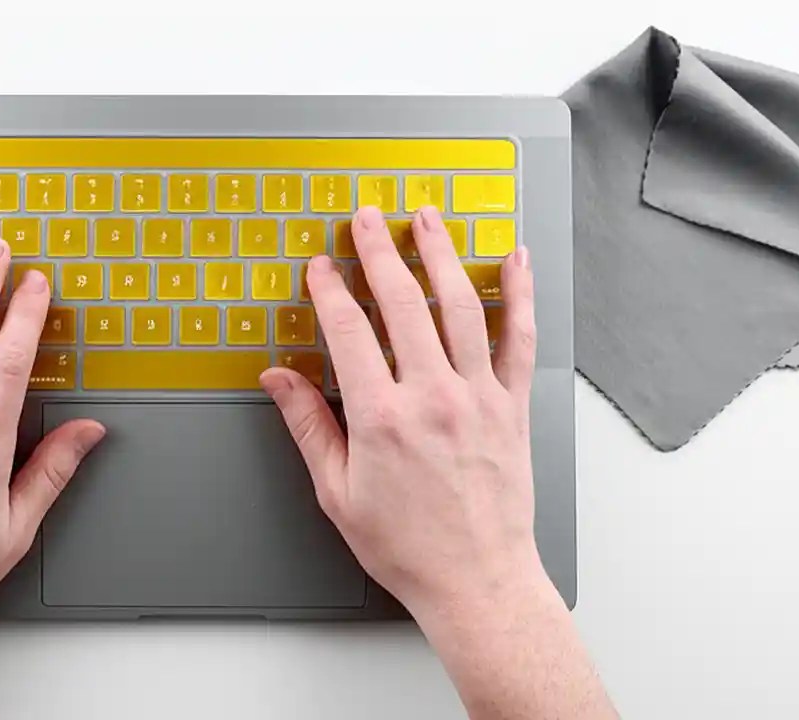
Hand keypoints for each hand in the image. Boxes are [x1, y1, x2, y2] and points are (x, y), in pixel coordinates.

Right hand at [262, 206, 614, 719]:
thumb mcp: (338, 491)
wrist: (476, 581)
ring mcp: (478, 396)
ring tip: (426, 217)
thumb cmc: (406, 546)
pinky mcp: (512, 406)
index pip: (349, 331)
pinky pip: (519, 338)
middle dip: (378, 252)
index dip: (329, 290)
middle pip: (403, 303)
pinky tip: (514, 261)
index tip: (319, 266)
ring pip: (460, 306)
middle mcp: (432, 397)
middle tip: (365, 218)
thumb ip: (309, 425)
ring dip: (441, 254)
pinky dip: (519, 296)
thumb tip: (279, 378)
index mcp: (381, 417)